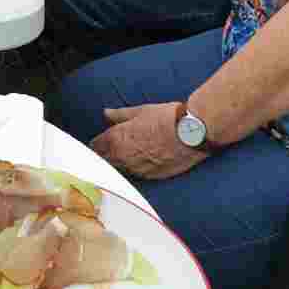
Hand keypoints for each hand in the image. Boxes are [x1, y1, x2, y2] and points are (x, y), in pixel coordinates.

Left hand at [90, 102, 204, 180]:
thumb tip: (106, 113)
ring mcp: (137, 170)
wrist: (192, 133)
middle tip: (106, 150)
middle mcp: (123, 158)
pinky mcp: (152, 177)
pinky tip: (140, 161)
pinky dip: (135, 169)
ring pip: (120, 170)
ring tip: (125, 155)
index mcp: (116, 140)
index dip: (96, 144)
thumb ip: (119, 115)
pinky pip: (137, 175)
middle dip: (104, 155)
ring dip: (119, 164)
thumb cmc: (167, 118)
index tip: (97, 142)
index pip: (96, 147)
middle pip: (105, 161)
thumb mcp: (140, 111)